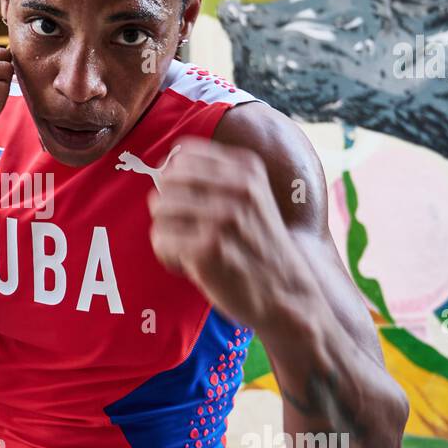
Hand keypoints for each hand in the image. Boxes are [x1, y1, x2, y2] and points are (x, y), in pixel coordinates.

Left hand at [147, 137, 315, 331]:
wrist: (286, 294)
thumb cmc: (259, 246)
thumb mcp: (253, 197)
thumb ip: (216, 177)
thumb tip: (163, 168)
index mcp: (248, 169)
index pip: (184, 153)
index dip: (175, 177)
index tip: (187, 199)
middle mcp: (238, 188)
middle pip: (167, 180)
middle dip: (169, 206)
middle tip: (187, 229)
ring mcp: (223, 219)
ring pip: (160, 209)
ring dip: (168, 232)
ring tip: (191, 248)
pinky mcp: (207, 250)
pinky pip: (160, 240)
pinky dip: (168, 256)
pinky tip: (190, 265)